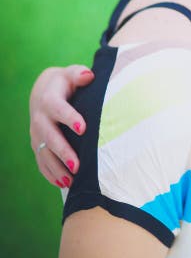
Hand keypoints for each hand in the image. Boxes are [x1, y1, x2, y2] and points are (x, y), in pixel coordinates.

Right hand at [30, 65, 93, 187]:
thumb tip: (87, 75)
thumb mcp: (71, 73)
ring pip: (43, 152)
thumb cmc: (66, 82)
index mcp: (49, 99)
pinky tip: (63, 184)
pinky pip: (41, 161)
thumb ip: (79, 74)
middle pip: (49, 136)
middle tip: (78, 165)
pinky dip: (50, 174)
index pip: (58, 108)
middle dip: (63, 151)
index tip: (83, 128)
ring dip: (56, 167)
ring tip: (71, 180)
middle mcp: (40, 118)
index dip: (69, 117)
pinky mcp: (37, 145)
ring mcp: (36, 134)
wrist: (44, 90)